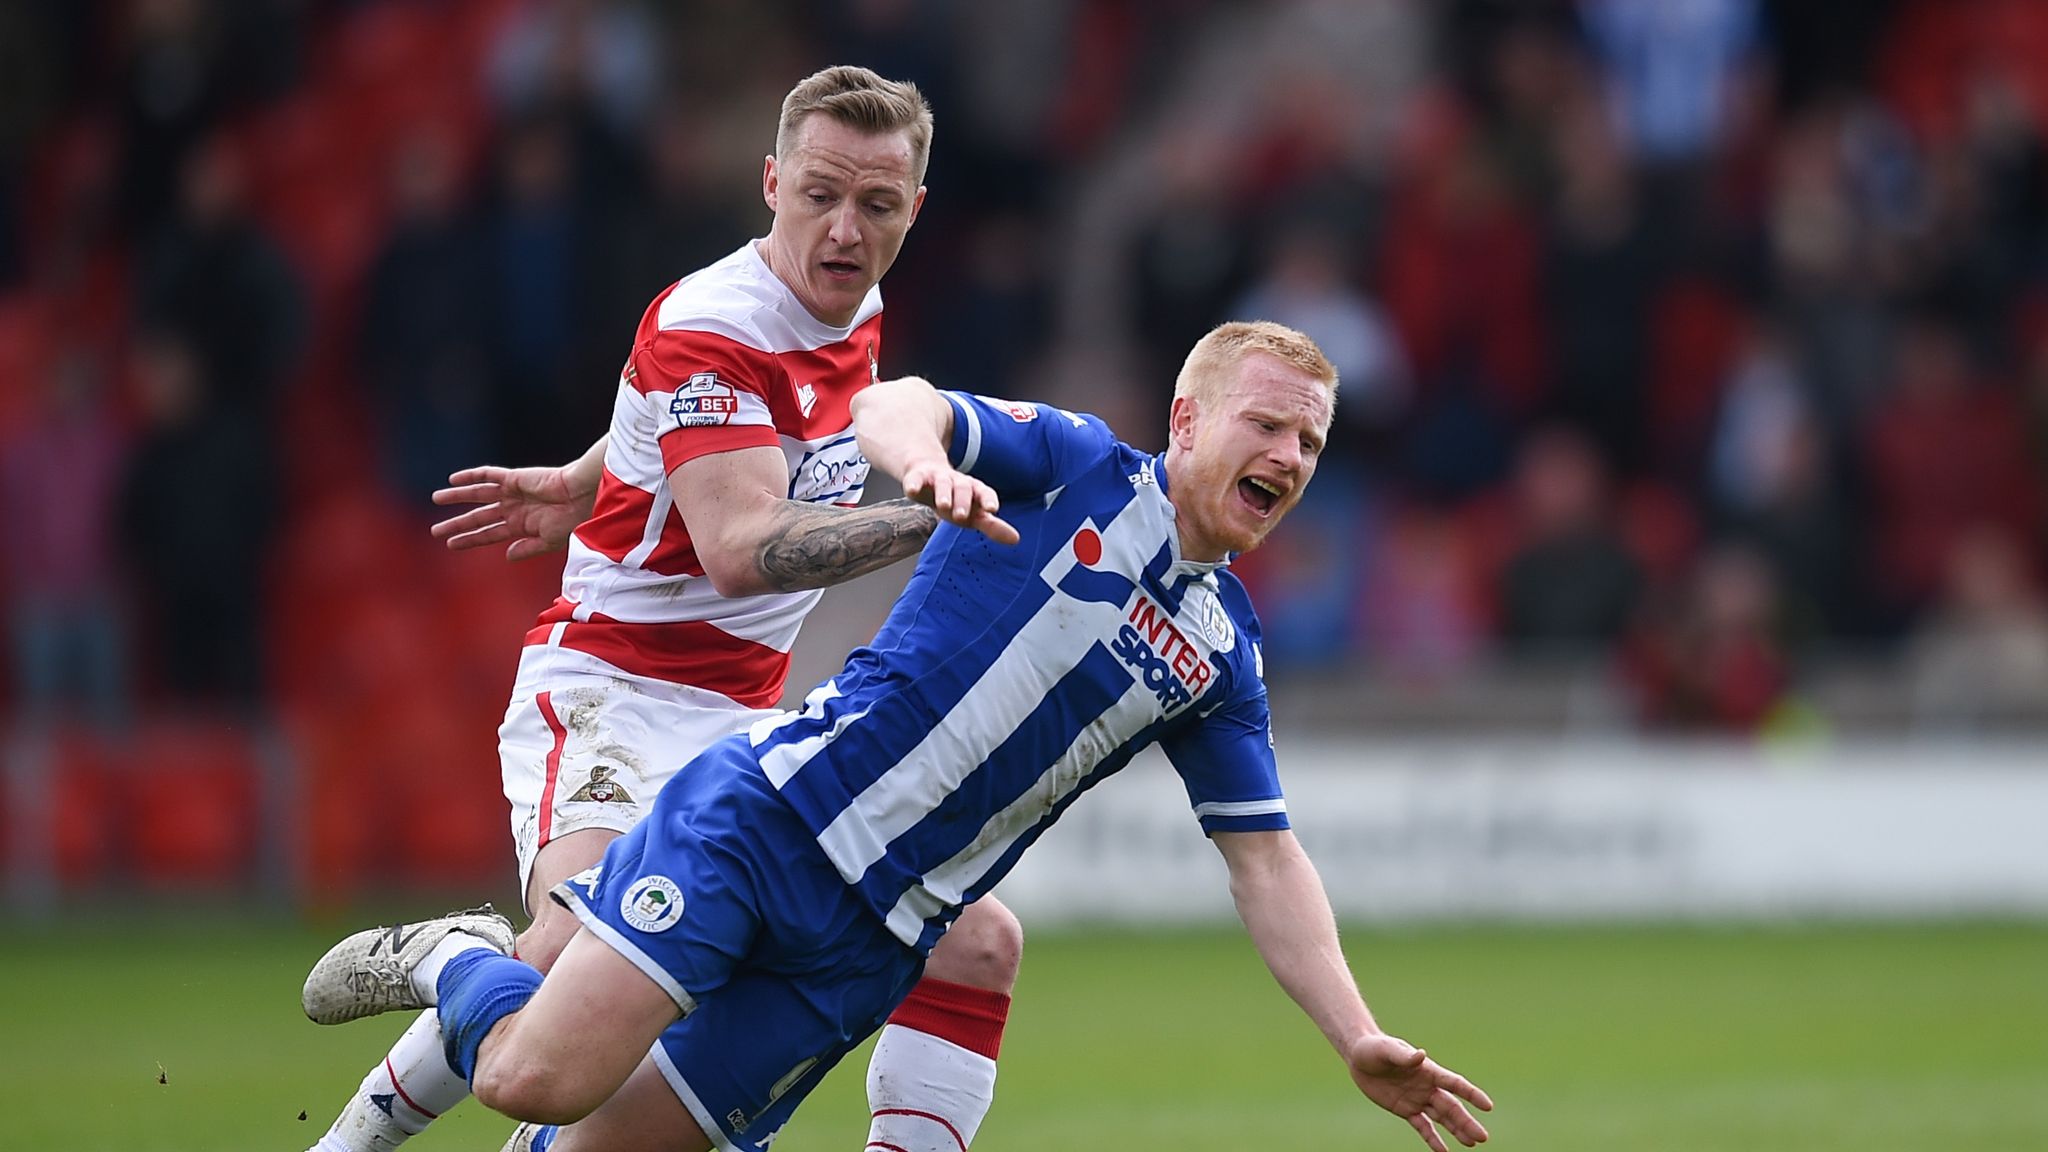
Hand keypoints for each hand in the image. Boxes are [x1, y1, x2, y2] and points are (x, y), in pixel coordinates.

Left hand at [430, 465, 596, 560]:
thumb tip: (506, 556)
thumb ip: (527, 548)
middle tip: (436, 531)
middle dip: (457, 524)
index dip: (469, 540)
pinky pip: (489, 475)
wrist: (583, 497)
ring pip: (478, 495)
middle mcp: (514, 509)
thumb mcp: (549, 541)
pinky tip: (454, 479)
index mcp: (522, 527)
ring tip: (436, 499)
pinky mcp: (514, 478)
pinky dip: (472, 476)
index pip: (488, 534)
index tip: (451, 545)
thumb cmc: (572, 521)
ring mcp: (513, 493)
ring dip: (457, 497)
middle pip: (479, 517)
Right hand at [900, 459, 1017, 545]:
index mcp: (973, 490)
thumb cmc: (954, 499)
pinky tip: (912, 490)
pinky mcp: (917, 476)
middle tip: (962, 516)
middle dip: (963, 501)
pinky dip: (913, 484)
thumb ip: (992, 526)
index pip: (984, 492)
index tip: (992, 509)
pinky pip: (915, 479)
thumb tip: (1015, 539)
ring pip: (942, 484)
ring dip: (944, 494)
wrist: (927, 473)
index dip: (988, 500)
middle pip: (962, 488)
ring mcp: (936, 478)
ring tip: (943, 505)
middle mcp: (957, 482)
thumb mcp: (973, 513)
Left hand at [1345, 1032, 1492, 1151]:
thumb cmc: (1375, 1048)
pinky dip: (1433, 1140)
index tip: (1488, 1106)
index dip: (1471, 1094)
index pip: (1455, 1084)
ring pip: (1442, 1118)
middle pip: (1452, 1107)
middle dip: (1467, 1122)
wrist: (1359, 1057)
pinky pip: (1423, 1127)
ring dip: (1457, 1131)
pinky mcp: (1405, 1110)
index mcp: (1428, 1070)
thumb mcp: (1387, 1050)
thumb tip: (1421, 1055)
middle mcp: (1427, 1087)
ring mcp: (1418, 1099)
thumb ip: (1404, 1055)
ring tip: (1472, 1143)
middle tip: (1483, 1137)